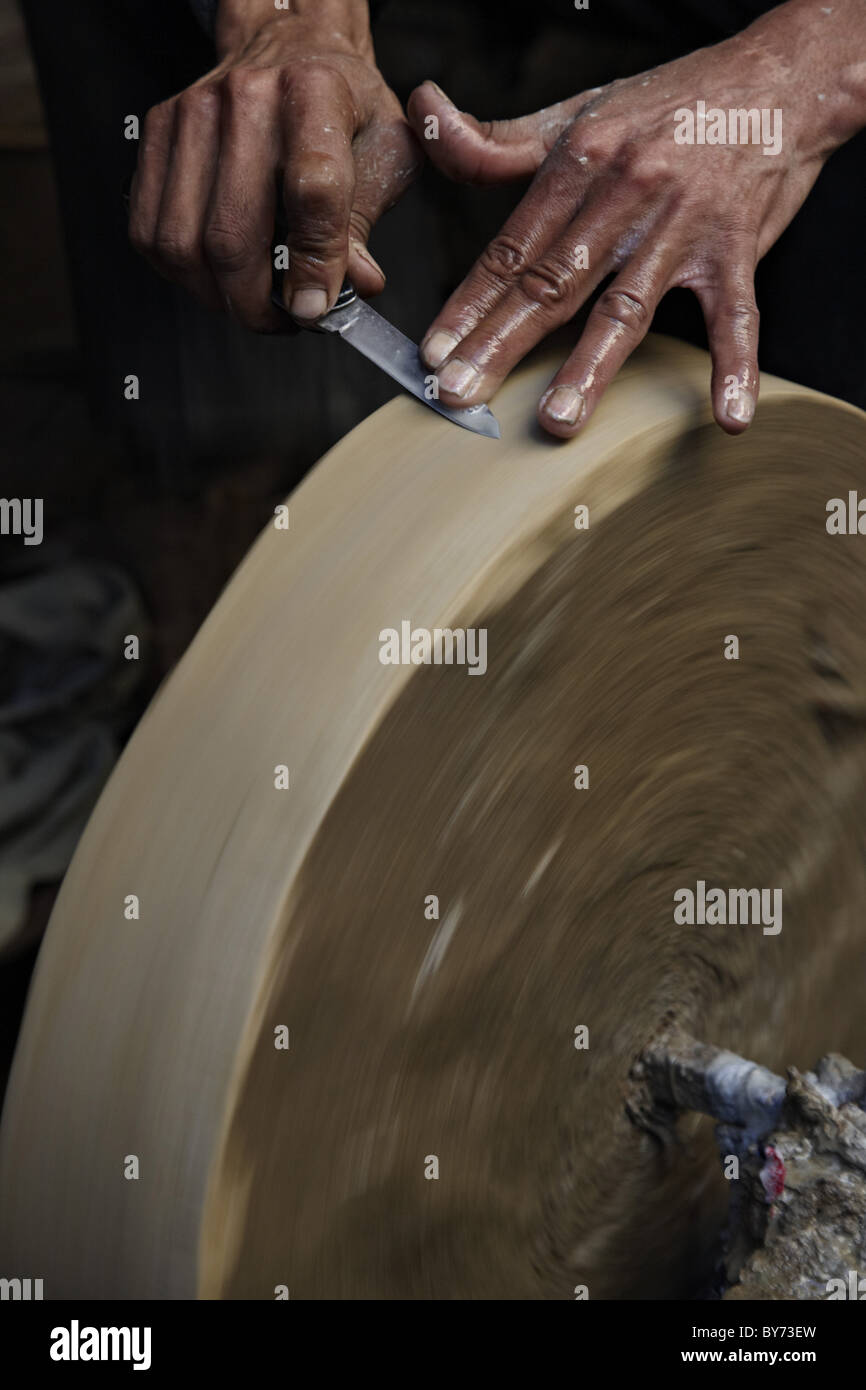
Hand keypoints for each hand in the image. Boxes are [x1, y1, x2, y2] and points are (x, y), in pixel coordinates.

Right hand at [129, 0, 418, 329]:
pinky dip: (180, 272)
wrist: (292, 45)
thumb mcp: (386, 154)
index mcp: (316, 94)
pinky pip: (150, 230)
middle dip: (256, 303)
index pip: (312, 192)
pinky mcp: (158, 131)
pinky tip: (214, 275)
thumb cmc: (344, 105)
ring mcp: (192, 112)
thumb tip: (354, 284)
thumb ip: (369, 222)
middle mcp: (247, 98)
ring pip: (183, 243)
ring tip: (251, 301)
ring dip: (216, 295)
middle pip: (231, 234)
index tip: (314, 309)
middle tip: (282, 321)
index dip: (314, 265)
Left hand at [408, 0, 864, 435]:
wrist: (776, 79)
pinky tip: (728, 416)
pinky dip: (736, 365)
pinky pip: (737, 315)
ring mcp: (684, 227)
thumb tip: (426, 115)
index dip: (469, 302)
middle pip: (554, 282)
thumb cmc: (669, 106)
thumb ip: (499, 140)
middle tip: (461, 392)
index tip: (434, 353)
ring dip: (592, 366)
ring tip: (559, 419)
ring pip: (628, 305)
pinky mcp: (737, 249)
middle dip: (501, 342)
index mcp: (581, 162)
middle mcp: (627, 194)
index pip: (512, 246)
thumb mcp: (579, 113)